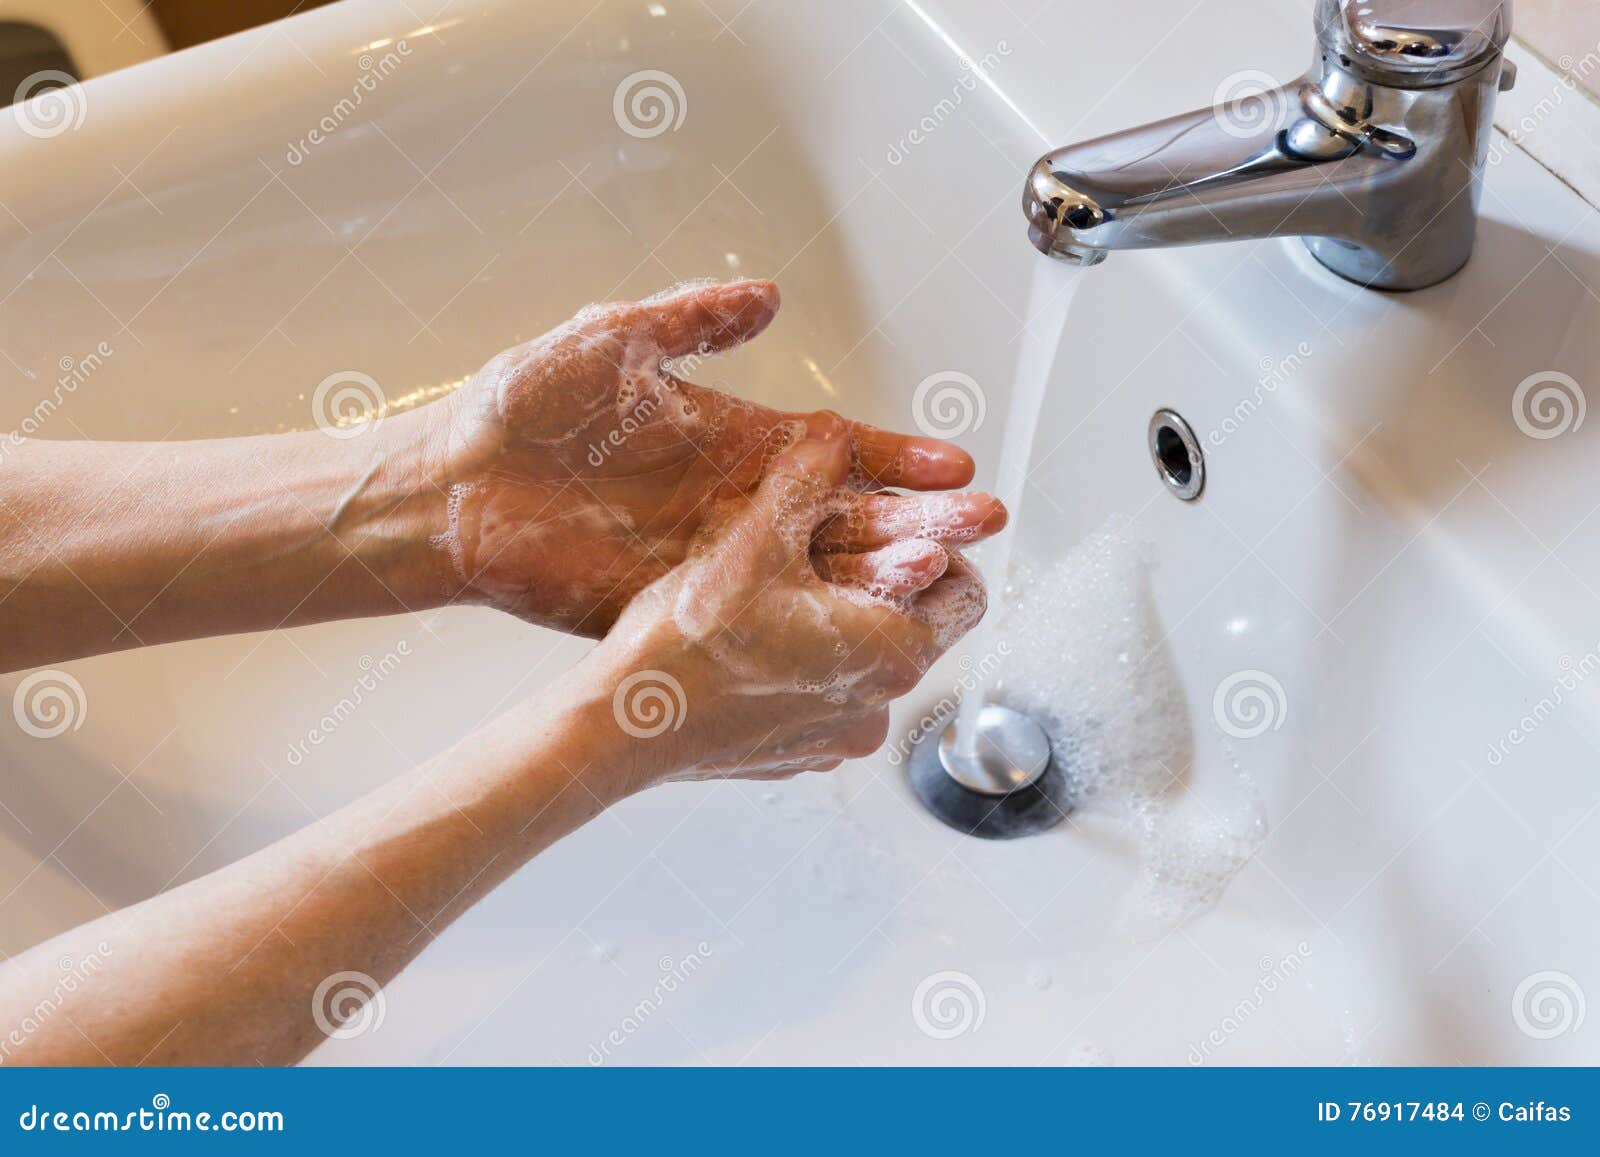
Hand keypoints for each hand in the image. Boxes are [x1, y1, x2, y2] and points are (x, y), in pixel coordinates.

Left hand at [429, 280, 1003, 634]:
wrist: (452, 486)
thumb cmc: (521, 407)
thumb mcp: (614, 339)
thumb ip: (693, 319)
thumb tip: (766, 292)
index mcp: (733, 440)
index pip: (836, 452)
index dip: (897, 459)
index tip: (953, 467)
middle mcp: (735, 503)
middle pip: (844, 516)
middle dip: (914, 521)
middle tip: (978, 528)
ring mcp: (711, 558)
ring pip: (814, 570)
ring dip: (877, 573)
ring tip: (939, 577)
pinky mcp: (677, 603)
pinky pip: (757, 615)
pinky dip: (809, 623)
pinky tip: (858, 630)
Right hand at [570, 416, 987, 791]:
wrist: (620, 728)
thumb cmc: (688, 644)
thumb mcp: (755, 538)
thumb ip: (806, 478)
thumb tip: (836, 435)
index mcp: (894, 654)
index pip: (967, 594)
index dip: (940, 547)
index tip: (903, 525)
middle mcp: (879, 708)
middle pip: (919, 628)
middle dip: (889, 581)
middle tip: (840, 544)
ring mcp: (838, 739)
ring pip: (869, 664)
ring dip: (846, 622)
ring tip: (790, 587)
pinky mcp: (798, 755)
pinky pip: (825, 699)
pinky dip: (809, 665)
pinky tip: (758, 636)